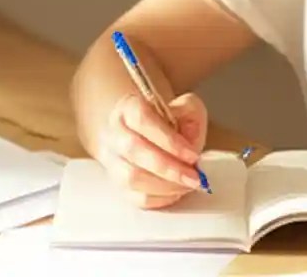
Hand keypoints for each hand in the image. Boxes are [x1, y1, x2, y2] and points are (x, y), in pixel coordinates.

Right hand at [99, 92, 208, 208]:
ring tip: (187, 185)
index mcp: (129, 108)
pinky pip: (135, 197)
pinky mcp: (117, 184)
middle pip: (134, 150)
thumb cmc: (169, 121)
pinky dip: (159, 199)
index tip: (192, 155)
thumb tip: (190, 141)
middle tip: (194, 177)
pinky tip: (176, 192)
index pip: (143, 120)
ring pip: (131, 178)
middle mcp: (114, 132)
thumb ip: (191, 117)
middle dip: (169, 168)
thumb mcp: (186, 108)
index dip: (169, 140)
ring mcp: (112, 160)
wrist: (149, 135)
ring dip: (165, 186)